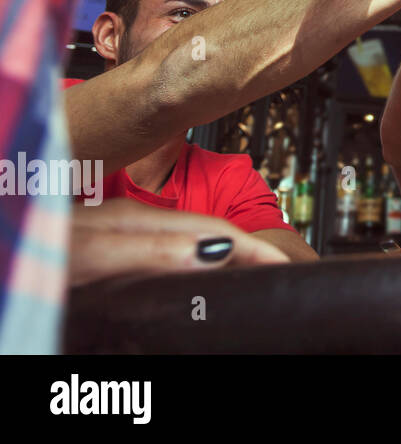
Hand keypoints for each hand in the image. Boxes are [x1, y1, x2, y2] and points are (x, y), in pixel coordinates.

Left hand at [69, 198, 288, 286]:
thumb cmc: (27, 248)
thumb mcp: (92, 252)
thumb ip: (151, 250)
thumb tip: (215, 251)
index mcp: (133, 219)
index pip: (211, 231)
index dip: (250, 248)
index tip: (282, 265)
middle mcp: (127, 223)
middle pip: (203, 232)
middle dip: (244, 248)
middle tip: (276, 270)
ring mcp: (112, 236)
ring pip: (182, 241)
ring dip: (218, 254)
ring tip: (245, 270)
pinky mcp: (98, 253)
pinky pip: (160, 250)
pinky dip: (187, 259)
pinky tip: (186, 272)